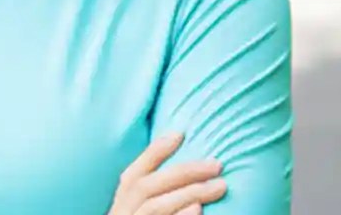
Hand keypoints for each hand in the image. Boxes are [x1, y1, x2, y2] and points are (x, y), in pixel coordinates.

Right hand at [106, 132, 227, 214]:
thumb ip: (154, 197)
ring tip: (219, 186)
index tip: (180, 133)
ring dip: (188, 193)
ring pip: (155, 208)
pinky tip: (198, 211)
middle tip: (217, 165)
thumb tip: (184, 173)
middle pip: (147, 188)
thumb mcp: (137, 214)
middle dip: (183, 172)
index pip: (133, 174)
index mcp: (120, 206)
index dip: (154, 151)